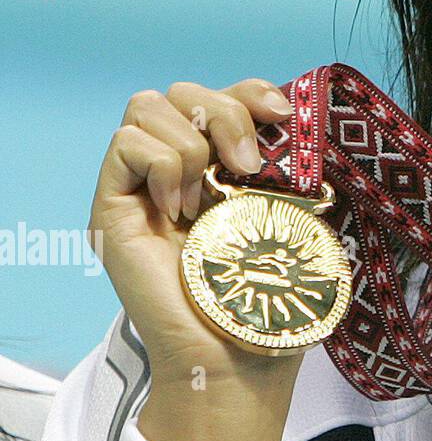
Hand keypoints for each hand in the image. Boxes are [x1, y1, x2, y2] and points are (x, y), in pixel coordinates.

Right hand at [90, 77, 304, 440]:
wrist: (234, 350)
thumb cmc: (267, 292)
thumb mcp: (291, 216)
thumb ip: (291, 167)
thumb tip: (309, 122)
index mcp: (223, 163)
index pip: (225, 93)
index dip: (252, 91)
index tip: (284, 117)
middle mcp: (180, 167)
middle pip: (183, 90)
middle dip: (225, 112)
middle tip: (249, 165)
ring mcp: (143, 185)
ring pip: (147, 106)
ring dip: (191, 140)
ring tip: (209, 197)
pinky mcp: (113, 206)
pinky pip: (125, 144)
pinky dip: (160, 165)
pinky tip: (180, 209)